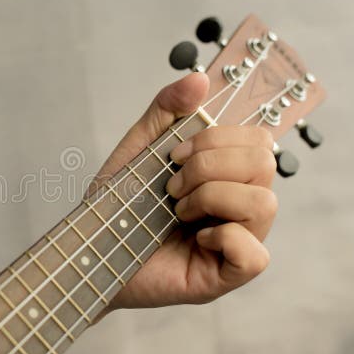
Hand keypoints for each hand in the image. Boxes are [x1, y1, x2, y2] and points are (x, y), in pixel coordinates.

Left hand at [92, 72, 276, 311]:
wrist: (87, 253)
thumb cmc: (116, 208)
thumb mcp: (136, 150)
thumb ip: (165, 111)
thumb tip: (201, 78)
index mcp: (226, 176)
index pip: (259, 140)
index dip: (218, 138)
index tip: (175, 154)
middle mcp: (239, 207)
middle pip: (265, 163)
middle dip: (209, 166)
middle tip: (171, 186)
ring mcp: (238, 242)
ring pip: (265, 203)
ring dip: (210, 198)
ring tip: (177, 211)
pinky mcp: (227, 276)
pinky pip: (256, 255)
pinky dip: (224, 239)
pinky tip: (196, 240)